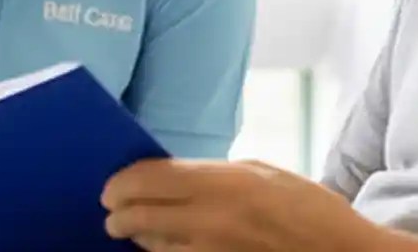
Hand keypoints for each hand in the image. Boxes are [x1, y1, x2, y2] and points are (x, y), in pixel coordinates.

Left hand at [101, 159, 380, 251]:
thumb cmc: (306, 209)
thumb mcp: (261, 173)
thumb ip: (212, 175)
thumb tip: (168, 176)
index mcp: (222, 183)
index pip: (147, 179)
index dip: (121, 182)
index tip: (111, 187)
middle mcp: (211, 220)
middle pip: (138, 217)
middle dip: (119, 215)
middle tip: (112, 212)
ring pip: (152, 246)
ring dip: (139, 238)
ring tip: (134, 230)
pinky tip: (163, 248)